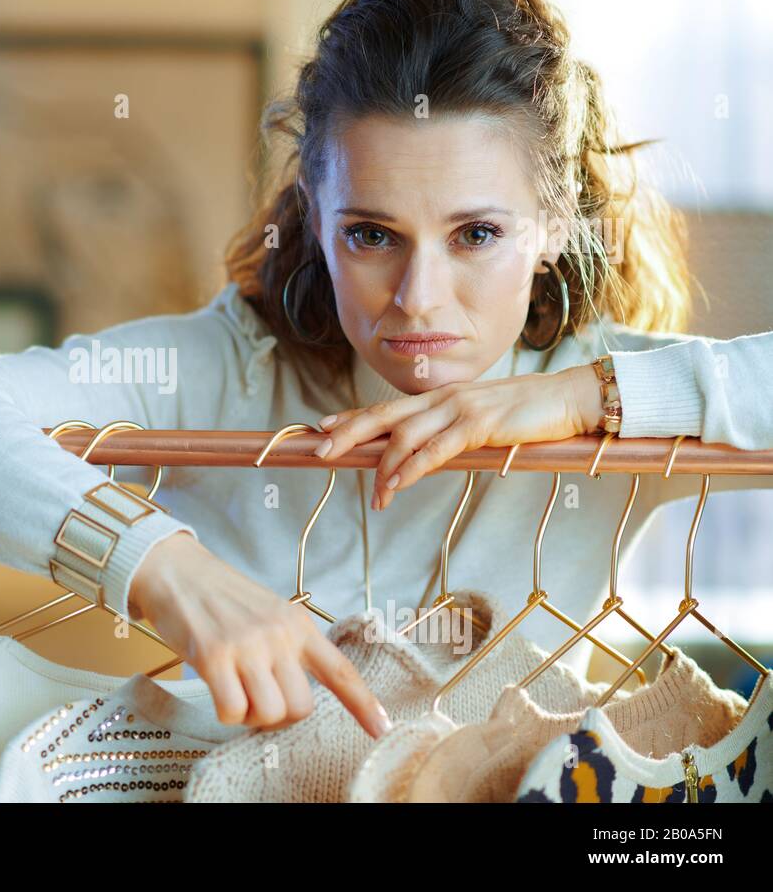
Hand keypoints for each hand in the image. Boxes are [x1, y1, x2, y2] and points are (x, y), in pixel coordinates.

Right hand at [128, 531, 390, 737]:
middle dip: (281, 716)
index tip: (381, 728)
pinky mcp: (213, 656)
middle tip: (259, 699)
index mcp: (298, 624)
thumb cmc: (221, 597)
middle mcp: (278, 635)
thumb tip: (295, 696)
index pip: (340, 670)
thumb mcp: (269, 612)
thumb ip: (288, 647)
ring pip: (269, 713)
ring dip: (251, 716)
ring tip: (237, 693)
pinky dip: (227, 713)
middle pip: (301, 707)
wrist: (176, 571)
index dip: (364, 703)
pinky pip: (232, 710)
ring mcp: (246, 645)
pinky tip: (219, 693)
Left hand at [313, 362, 604, 510]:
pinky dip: (412, 468)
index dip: (354, 417)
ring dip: (384, 467)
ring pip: (405, 436)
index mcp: (442, 397)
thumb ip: (453, 432)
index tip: (324, 426)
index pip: (388, 407)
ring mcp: (460, 409)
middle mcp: (444, 398)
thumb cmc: (529, 414)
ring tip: (374, 496)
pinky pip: (436, 449)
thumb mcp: (482, 421)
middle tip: (320, 451)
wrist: (572, 397)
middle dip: (349, 433)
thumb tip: (427, 454)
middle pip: (384, 416)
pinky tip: (397, 484)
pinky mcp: (480, 424)